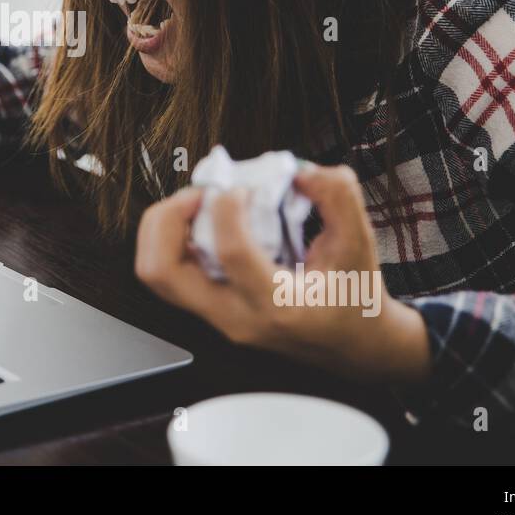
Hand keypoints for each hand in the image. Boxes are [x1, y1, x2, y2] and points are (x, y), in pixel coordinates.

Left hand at [135, 164, 429, 384]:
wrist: (354, 344)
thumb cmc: (355, 298)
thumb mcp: (360, 244)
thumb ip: (338, 197)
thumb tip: (299, 170)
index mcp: (276, 306)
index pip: (231, 254)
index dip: (229, 208)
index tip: (242, 187)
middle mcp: (236, 317)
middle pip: (161, 271)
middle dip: (168, 218)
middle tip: (199, 194)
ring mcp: (217, 317)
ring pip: (155, 273)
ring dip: (165, 228)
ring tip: (197, 205)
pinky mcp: (210, 310)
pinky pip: (170, 272)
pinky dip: (174, 238)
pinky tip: (204, 220)